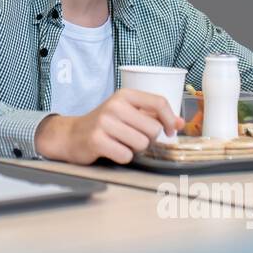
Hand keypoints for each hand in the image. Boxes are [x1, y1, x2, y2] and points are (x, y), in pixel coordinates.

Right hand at [34, 89, 184, 164]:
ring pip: (142, 144)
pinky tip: (112, 151)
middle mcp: (114, 105)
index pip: (159, 102)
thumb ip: (154, 116)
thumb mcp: (128, 113)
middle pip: (153, 129)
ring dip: (135, 150)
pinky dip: (122, 157)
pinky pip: (126, 156)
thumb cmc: (104, 124)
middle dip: (148, 139)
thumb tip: (181, 123)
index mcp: (124, 95)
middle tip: (133, 138)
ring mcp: (104, 123)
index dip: (170, 119)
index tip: (170, 130)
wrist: (71, 135)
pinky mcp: (97, 140)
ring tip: (121, 144)